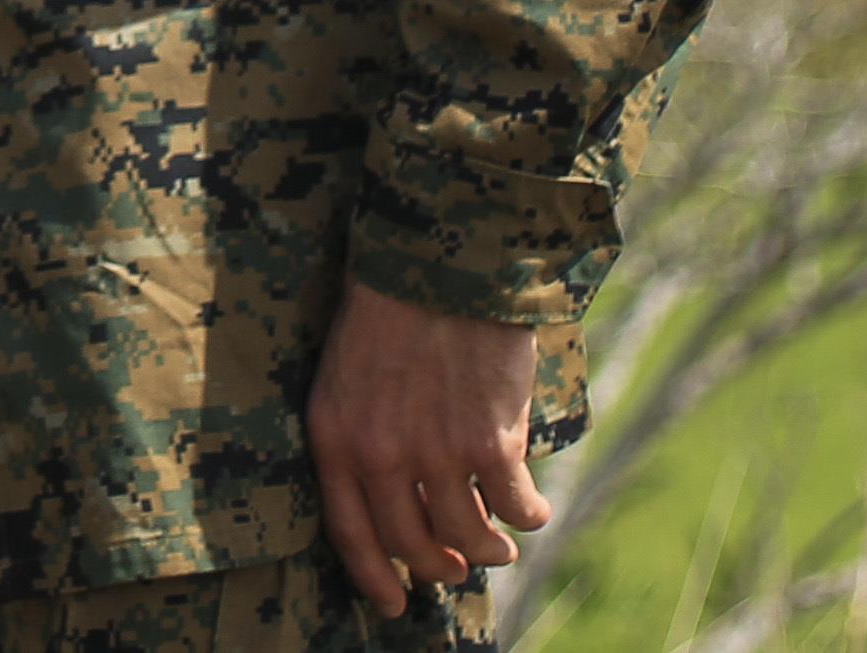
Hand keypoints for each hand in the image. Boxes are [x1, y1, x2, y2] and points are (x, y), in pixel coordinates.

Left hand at [307, 279, 549, 613]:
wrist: (438, 263)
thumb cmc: (389, 309)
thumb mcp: (345, 374)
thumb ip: (362, 435)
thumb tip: (396, 498)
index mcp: (334, 437)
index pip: (349, 533)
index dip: (373, 577)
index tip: (392, 604)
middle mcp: (381, 456)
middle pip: (414, 546)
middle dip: (438, 566)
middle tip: (457, 565)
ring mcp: (437, 455)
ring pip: (469, 539)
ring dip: (489, 550)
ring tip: (499, 544)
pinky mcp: (492, 447)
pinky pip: (516, 510)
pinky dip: (529, 517)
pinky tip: (532, 508)